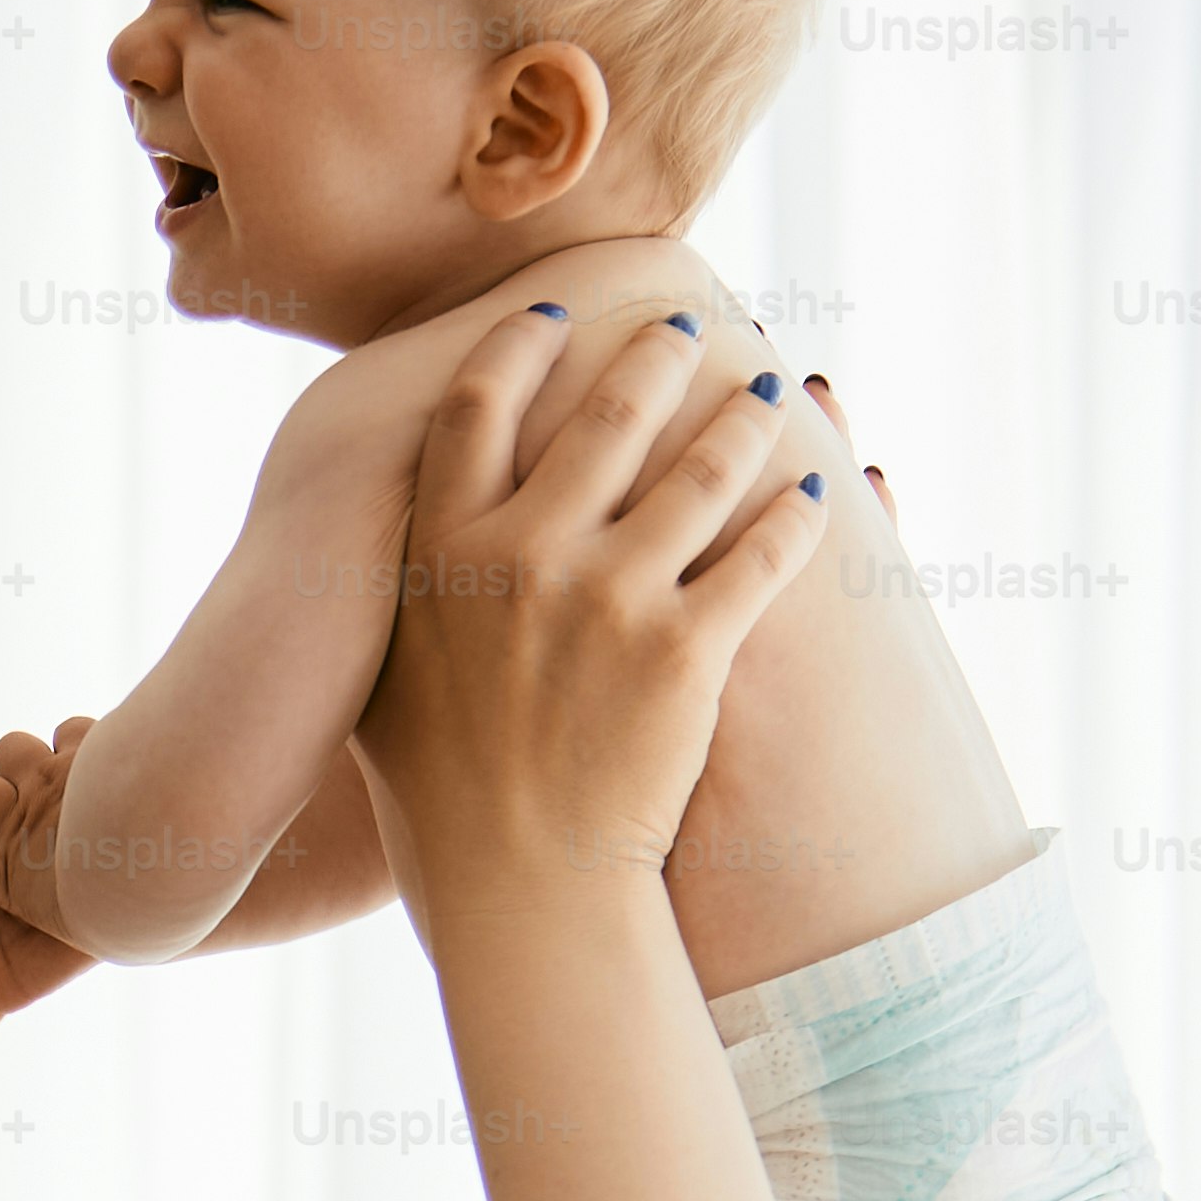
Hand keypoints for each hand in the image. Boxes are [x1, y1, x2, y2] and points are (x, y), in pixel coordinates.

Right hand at [354, 309, 827, 876]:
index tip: (553, 311)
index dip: (517, 342)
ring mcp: (608, 600)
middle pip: (605, 414)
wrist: (517, 889)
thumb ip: (395, 593)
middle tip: (682, 327)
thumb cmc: (437, 799)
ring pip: (701, 469)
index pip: (476, 405)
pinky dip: (798, 516)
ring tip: (764, 395)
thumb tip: (387, 537)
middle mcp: (521, 559)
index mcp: (438, 555)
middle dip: (653, 354)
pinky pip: (761, 555)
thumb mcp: (384, 678)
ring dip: (743, 420)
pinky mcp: (685, 651)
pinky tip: (817, 495)